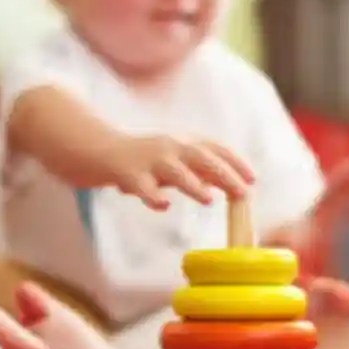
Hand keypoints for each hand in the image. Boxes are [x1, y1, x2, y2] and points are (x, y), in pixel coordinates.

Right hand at [97, 135, 255, 209]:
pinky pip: (142, 187)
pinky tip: (163, 205)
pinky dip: (153, 196)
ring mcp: (148, 160)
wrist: (96, 149)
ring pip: (175, 171)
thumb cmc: (139, 159)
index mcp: (181, 143)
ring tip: (210, 198)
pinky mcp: (127, 174)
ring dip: (194, 183)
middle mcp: (168, 147)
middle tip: (243, 193)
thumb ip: (194, 171)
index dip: (235, 162)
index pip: (215, 148)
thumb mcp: (171, 162)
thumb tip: (221, 185)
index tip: (253, 178)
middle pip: (201, 157)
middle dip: (224, 174)